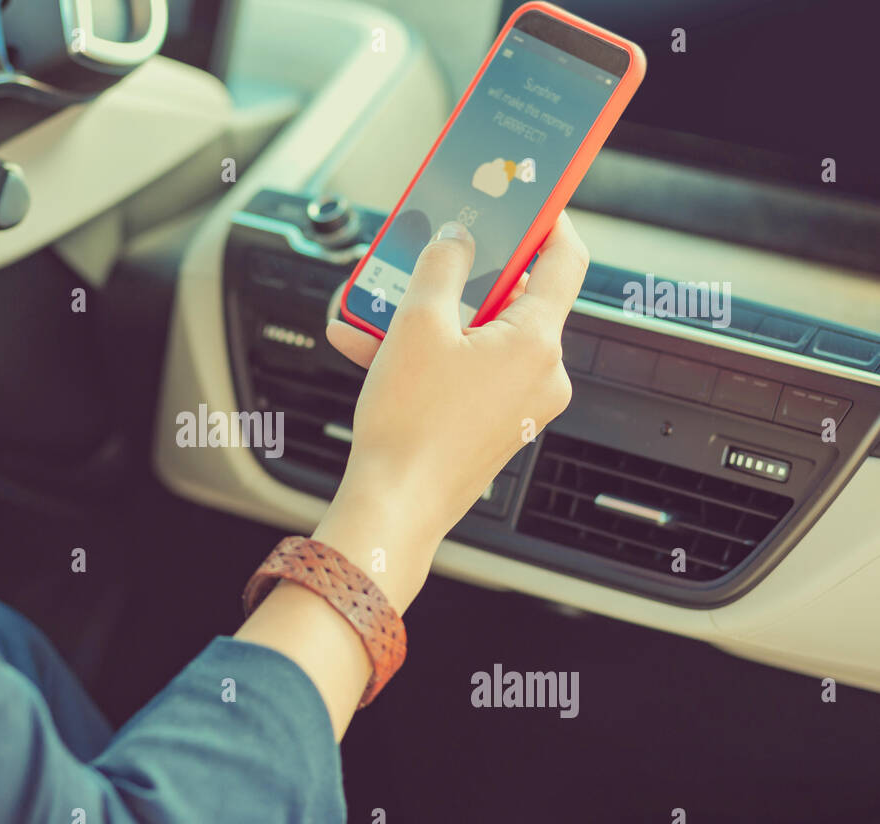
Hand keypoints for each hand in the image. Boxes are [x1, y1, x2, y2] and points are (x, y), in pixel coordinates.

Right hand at [314, 212, 587, 611]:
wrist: (394, 506)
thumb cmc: (410, 427)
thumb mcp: (416, 325)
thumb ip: (440, 266)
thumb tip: (456, 240)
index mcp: (536, 342)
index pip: (565, 260)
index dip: (548, 221)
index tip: (528, 201)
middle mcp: (540, 374)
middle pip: (511, 299)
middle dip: (460, 277)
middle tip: (428, 255)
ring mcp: (520, 404)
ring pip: (479, 337)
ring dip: (430, 318)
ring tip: (377, 309)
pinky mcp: (494, 425)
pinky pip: (466, 372)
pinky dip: (428, 356)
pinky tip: (374, 347)